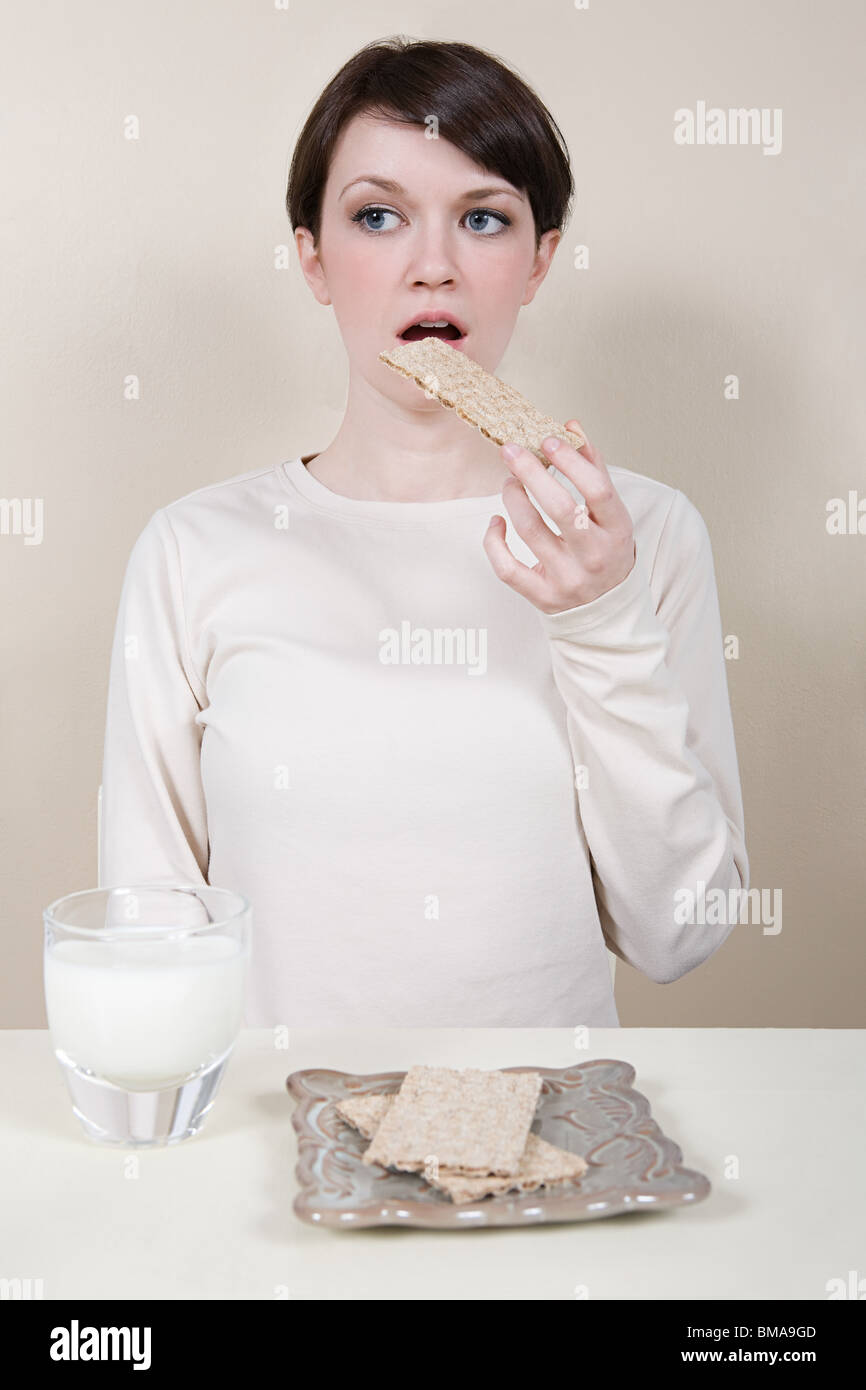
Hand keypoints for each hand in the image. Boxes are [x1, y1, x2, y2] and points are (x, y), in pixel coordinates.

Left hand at [482, 422, 635, 614]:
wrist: (607, 609)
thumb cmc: (607, 550)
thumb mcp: (611, 513)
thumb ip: (593, 469)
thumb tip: (570, 427)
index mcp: (617, 531)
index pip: (597, 489)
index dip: (571, 461)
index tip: (548, 440)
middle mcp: (594, 556)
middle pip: (559, 508)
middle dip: (530, 473)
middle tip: (511, 450)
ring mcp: (567, 579)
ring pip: (529, 531)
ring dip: (513, 498)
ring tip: (509, 482)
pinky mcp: (542, 596)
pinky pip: (507, 567)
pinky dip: (493, 541)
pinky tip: (495, 522)